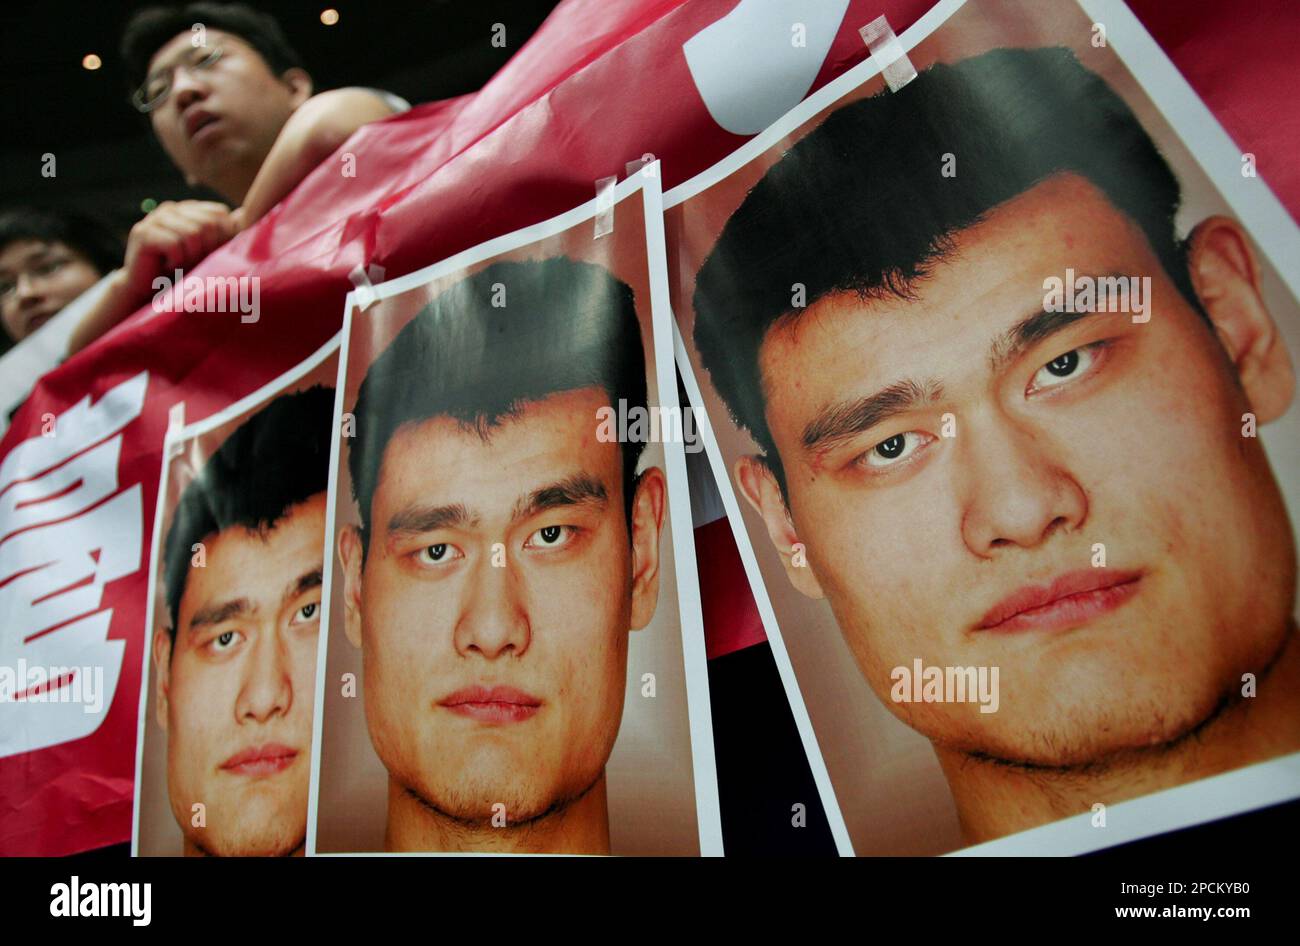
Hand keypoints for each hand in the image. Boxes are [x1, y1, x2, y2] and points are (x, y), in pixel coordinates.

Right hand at [120, 200, 237, 299]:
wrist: (149, 294)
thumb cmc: (184, 274)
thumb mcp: (210, 252)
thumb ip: (224, 234)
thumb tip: (242, 215)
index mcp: (189, 209)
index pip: (219, 214)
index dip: (221, 239)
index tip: (207, 256)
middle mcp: (171, 208)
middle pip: (208, 224)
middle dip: (206, 250)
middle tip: (191, 263)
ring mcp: (155, 218)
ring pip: (193, 234)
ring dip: (190, 258)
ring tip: (179, 265)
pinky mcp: (142, 232)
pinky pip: (175, 245)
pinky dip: (176, 262)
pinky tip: (167, 267)